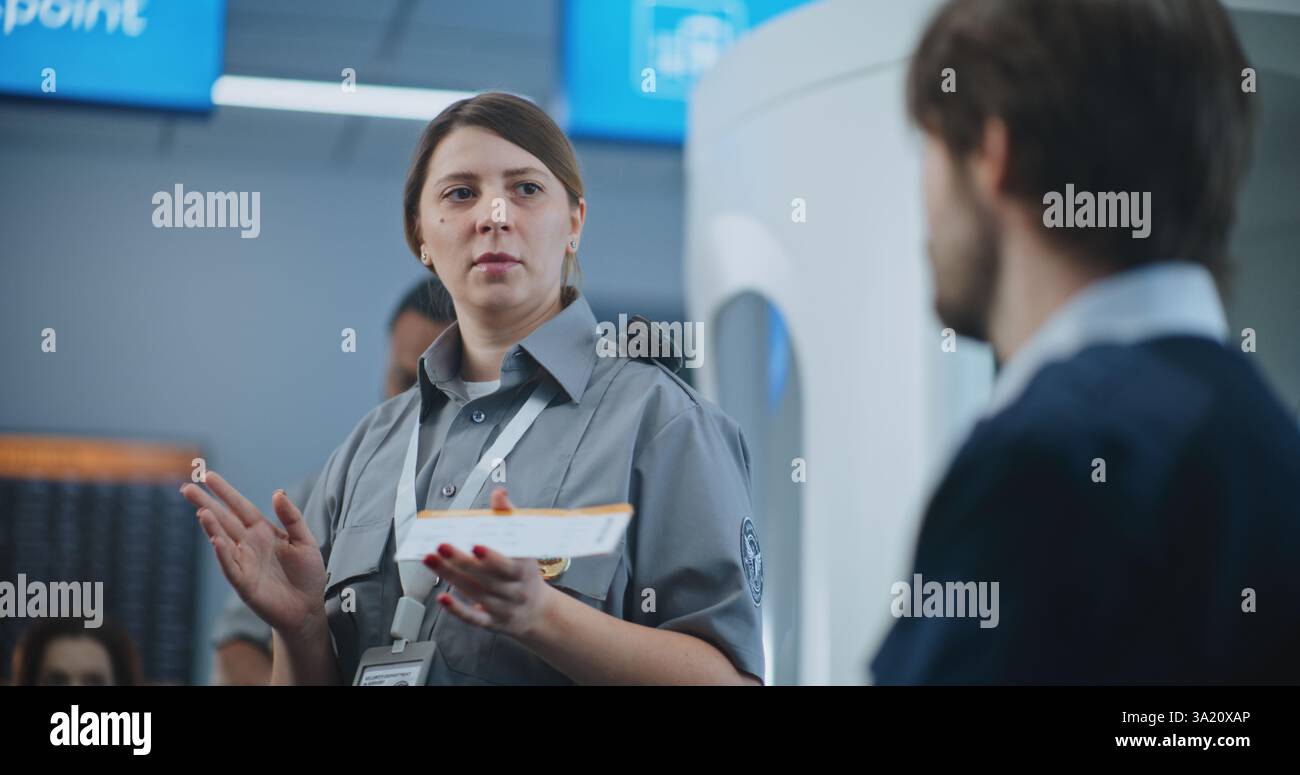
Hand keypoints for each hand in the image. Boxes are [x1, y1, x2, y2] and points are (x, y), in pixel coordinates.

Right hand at [180, 472, 327, 641]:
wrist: (308, 608)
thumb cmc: (307, 574)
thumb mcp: (305, 541)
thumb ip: (292, 517)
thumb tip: (278, 492)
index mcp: (263, 531)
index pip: (240, 506)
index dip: (225, 492)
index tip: (209, 475)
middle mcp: (248, 544)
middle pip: (224, 519)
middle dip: (206, 504)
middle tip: (187, 488)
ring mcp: (244, 563)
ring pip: (222, 540)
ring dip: (212, 526)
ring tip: (201, 511)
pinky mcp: (244, 584)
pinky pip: (231, 566)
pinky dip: (223, 553)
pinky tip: (215, 540)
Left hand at [424, 487, 557, 638]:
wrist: (537, 611)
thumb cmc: (526, 572)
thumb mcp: (527, 545)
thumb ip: (510, 518)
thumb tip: (499, 494)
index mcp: (525, 571)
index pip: (510, 565)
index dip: (493, 557)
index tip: (476, 544)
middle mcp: (514, 591)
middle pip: (486, 578)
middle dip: (461, 562)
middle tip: (441, 546)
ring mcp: (502, 608)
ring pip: (474, 593)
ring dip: (450, 575)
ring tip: (430, 559)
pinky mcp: (490, 622)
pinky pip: (473, 618)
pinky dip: (456, 609)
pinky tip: (441, 597)